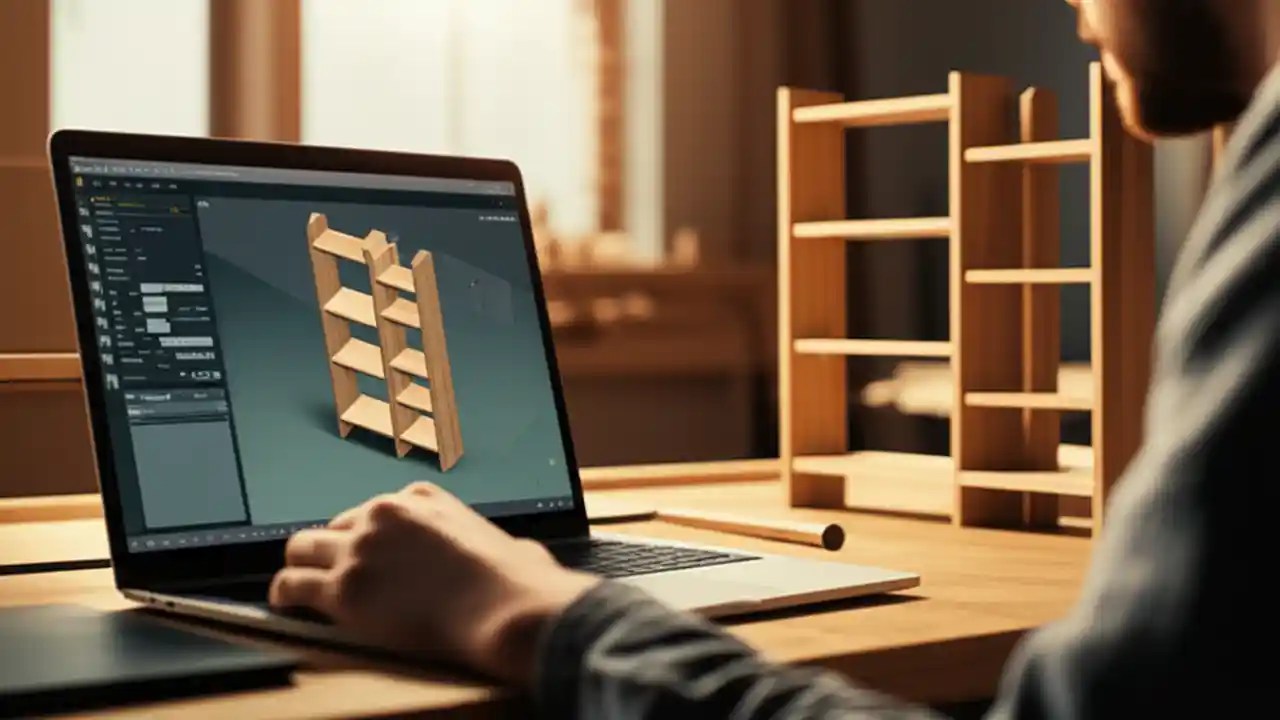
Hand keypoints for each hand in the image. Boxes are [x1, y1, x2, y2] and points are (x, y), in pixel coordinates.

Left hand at [269, 481, 599, 685]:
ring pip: (301, 547)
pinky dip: (283, 595)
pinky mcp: (343, 589)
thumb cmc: (515, 583)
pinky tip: (284, 605)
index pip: (377, 510)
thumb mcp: (513, 546)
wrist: (501, 608)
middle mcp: (384, 514)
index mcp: (421, 498)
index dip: (371, 536)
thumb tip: (523, 556)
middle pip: (336, 525)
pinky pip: (291, 585)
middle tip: (337, 573)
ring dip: (301, 565)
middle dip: (335, 548)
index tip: (373, 553)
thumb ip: (506, 545)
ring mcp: (359, 549)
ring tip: (299, 585)